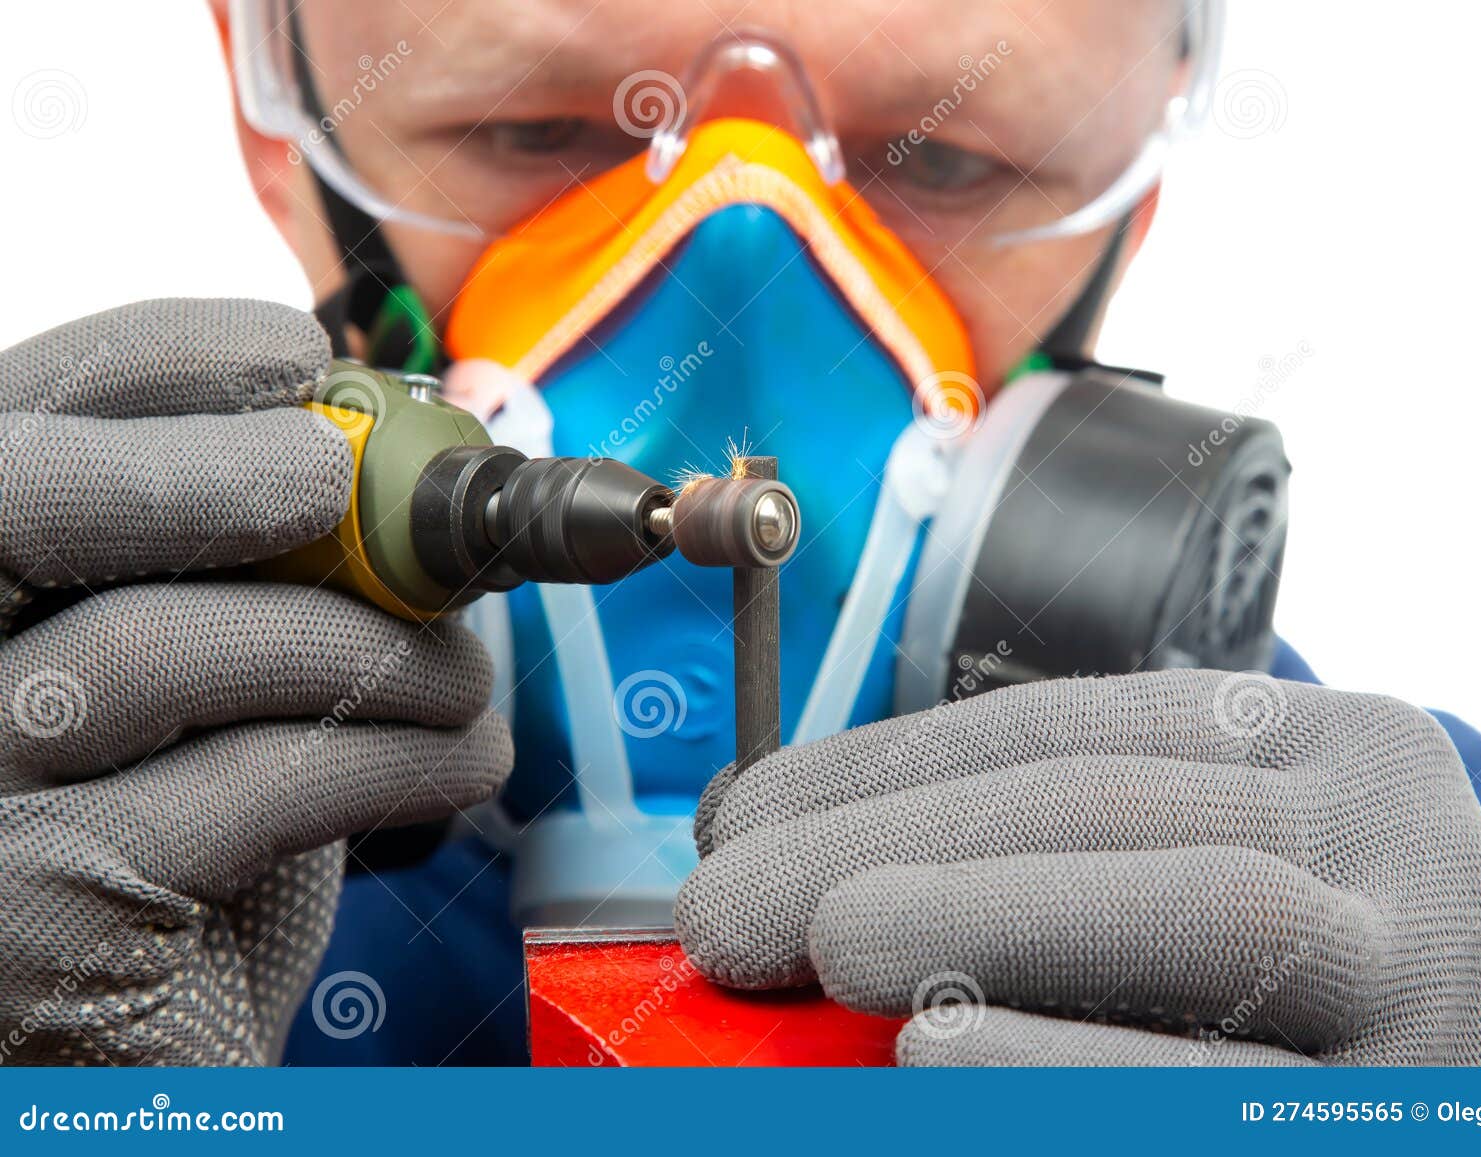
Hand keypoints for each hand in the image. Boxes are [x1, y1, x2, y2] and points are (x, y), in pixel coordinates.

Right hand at [0, 300, 511, 1064]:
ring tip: (460, 677)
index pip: (3, 426)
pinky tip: (461, 759)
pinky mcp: (36, 924)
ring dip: (355, 643)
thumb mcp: (206, 688)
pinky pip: (244, 785)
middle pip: (7, 502)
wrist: (154, 1064)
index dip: (144, 365)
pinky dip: (392, 756)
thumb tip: (381, 468)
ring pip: (149, 648)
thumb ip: (244, 576)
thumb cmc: (183, 854)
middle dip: (206, 468)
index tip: (291, 355)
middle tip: (347, 483)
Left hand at [677, 669, 1480, 1065]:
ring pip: (1207, 912)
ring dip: (986, 918)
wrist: (1364, 1119)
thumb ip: (1008, 867)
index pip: (1084, 729)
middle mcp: (1412, 853)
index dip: (892, 763)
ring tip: (827, 943)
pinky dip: (1066, 1067)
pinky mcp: (1417, 1114)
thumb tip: (767, 852)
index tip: (742, 814)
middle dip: (902, 838)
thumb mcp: (1154, 901)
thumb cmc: (1245, 1020)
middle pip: (1124, 807)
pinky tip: (935, 1059)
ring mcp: (1438, 992)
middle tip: (732, 901)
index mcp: (1335, 759)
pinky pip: (1216, 1090)